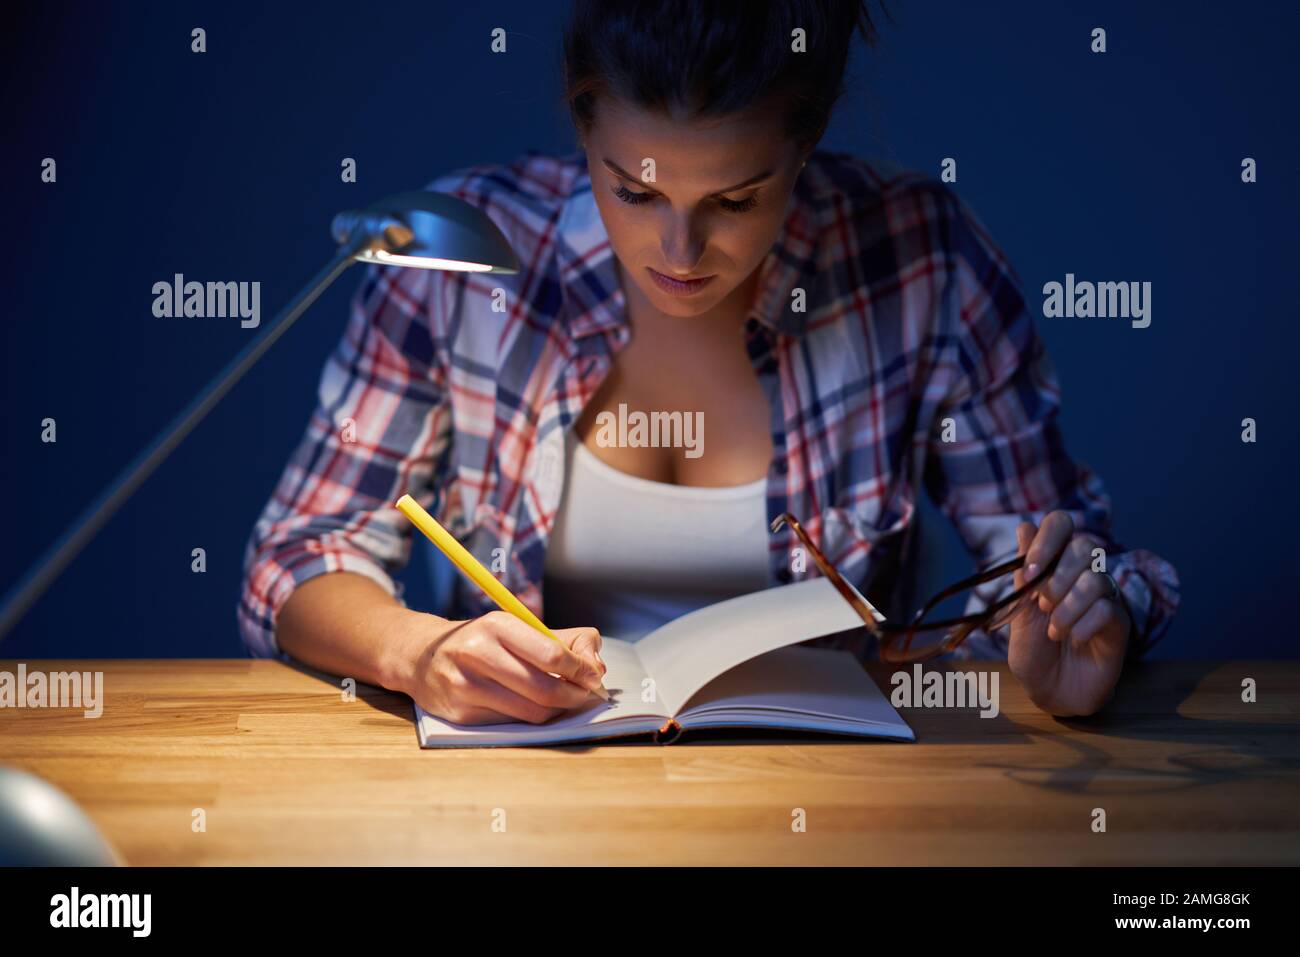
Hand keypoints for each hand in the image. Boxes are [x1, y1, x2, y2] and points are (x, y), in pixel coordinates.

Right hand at [398, 610, 606, 725]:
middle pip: (545, 690)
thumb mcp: (517, 626)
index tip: (592, 675)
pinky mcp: (461, 715)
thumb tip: (596, 666)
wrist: (422, 656)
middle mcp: (477, 655)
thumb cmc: (481, 640)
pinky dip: (533, 718)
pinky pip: (512, 724)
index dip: (580, 669)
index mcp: (496, 626)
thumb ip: (563, 640)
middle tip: (585, 693)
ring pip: (532, 712)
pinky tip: (535, 707)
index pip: (552, 655)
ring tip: (564, 700)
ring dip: (557, 710)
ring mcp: (466, 687)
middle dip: (575, 695)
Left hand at [1006, 512, 1131, 716]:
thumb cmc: (1032, 650)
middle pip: (1085, 546)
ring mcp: (1104, 597)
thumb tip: (1024, 526)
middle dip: (1057, 576)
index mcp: (1055, 564)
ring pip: (1096, 579)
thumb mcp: (1019, 611)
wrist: (1049, 690)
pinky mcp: (1120, 622)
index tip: (1029, 571)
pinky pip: (1107, 609)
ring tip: (1054, 630)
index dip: (1046, 539)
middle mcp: (1083, 574)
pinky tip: (1073, 639)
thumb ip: (1025, 572)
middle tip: (1042, 605)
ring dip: (1067, 607)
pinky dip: (1082, 626)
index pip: (1060, 524)